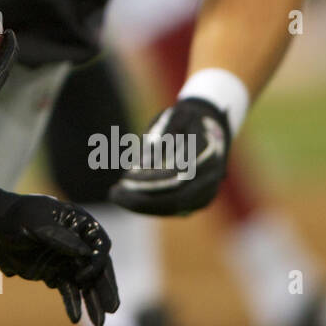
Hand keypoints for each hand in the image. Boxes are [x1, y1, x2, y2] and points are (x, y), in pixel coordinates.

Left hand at [0, 193, 118, 325]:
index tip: (83, 276)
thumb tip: (86, 253)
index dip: (96, 261)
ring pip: (85, 282)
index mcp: (76, 221)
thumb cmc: (11, 216)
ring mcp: (66, 258)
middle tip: (112, 308)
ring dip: (92, 301)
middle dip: (104, 287)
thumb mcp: (33, 222)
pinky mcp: (54, 272)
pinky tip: (74, 318)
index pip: (98, 244)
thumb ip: (59, 237)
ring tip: (100, 323)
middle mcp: (76, 240)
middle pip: (97, 265)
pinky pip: (67, 290)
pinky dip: (72, 303)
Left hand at [109, 97, 230, 215]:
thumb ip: (165, 133)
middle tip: (114, 193)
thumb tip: (145, 163)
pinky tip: (128, 200)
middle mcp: (211, 177)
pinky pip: (174, 209)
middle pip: (176, 197)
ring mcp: (207, 192)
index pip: (177, 174)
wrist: (210, 127)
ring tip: (117, 196)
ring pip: (174, 207)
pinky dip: (150, 206)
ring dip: (142, 204)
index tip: (126, 176)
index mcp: (207, 153)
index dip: (151, 178)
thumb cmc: (187, 119)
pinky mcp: (198, 201)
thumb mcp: (177, 116)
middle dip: (142, 198)